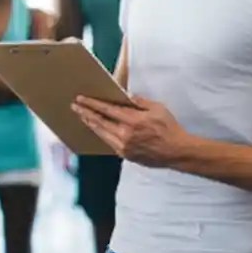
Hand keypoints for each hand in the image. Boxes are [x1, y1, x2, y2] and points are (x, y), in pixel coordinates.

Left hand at [72, 95, 190, 166]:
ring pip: (101, 134)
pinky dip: (101, 134)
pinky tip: (97, 130)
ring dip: (90, 124)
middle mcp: (125, 135)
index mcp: (133, 121)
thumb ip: (140, 102)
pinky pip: (109, 143)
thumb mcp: (158, 109)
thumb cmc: (170, 128)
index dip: (93, 103)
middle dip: (85, 113)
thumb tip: (126, 97)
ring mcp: (124, 147)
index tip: (81, 99)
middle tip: (74, 106)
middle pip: (99, 122)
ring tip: (82, 117)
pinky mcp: (125, 155)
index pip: (107, 110)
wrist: (176, 152)